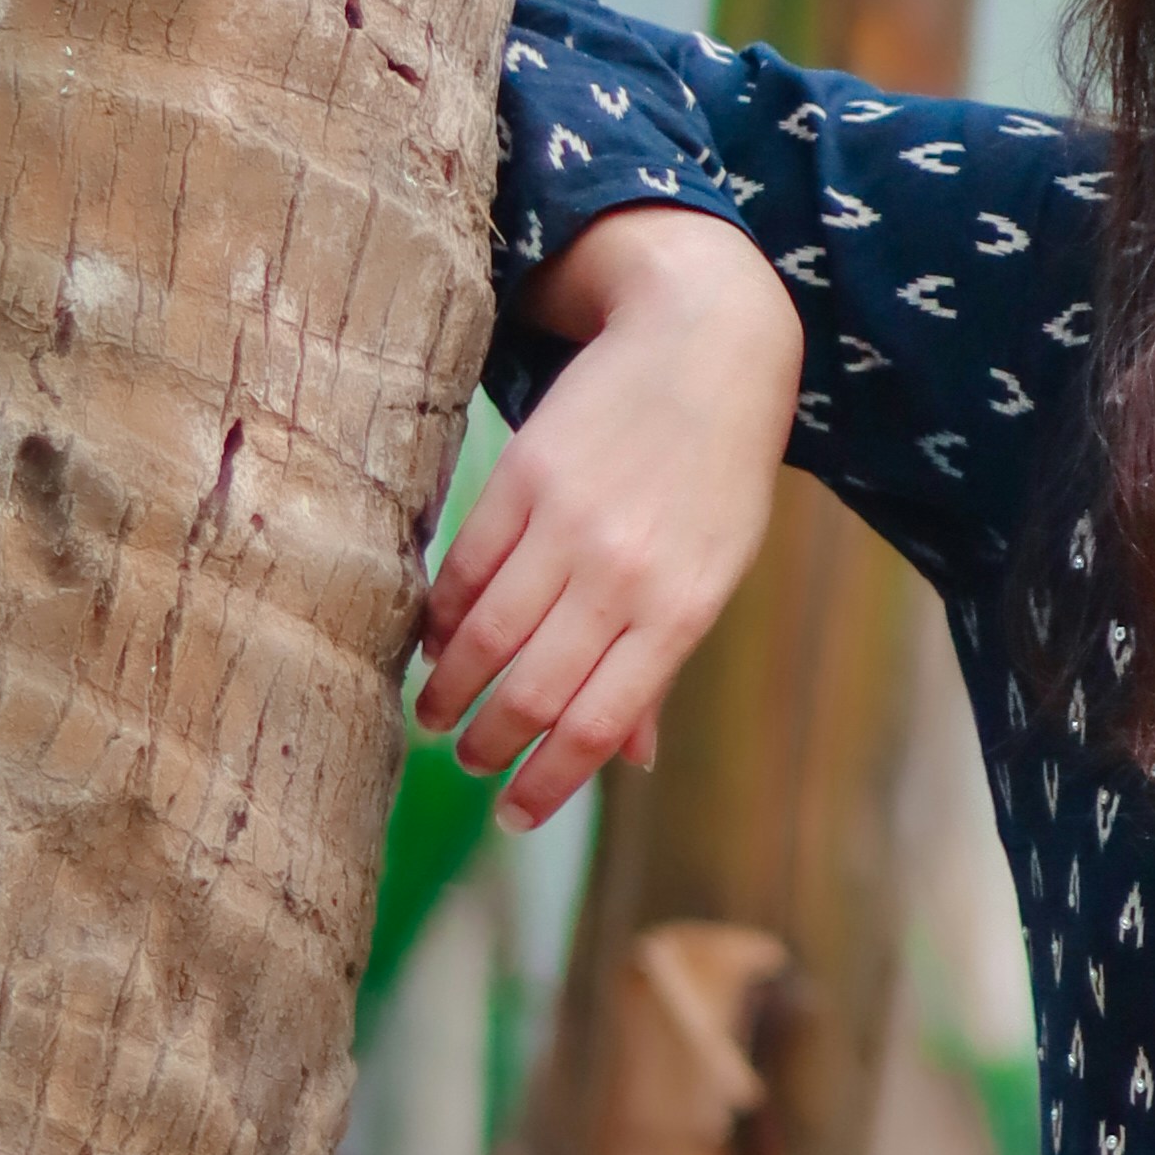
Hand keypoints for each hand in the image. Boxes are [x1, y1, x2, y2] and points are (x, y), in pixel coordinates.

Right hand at [419, 202, 803, 827]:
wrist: (705, 338)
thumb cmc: (719, 469)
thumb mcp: (717, 567)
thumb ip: (661, 662)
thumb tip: (627, 761)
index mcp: (682, 609)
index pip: (599, 725)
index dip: (547, 784)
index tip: (513, 815)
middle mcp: (624, 575)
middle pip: (533, 692)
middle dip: (489, 745)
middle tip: (468, 763)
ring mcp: (569, 524)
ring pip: (486, 637)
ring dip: (451, 690)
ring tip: (436, 714)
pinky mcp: (522, 478)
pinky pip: (466, 569)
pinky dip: (443, 617)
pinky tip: (435, 641)